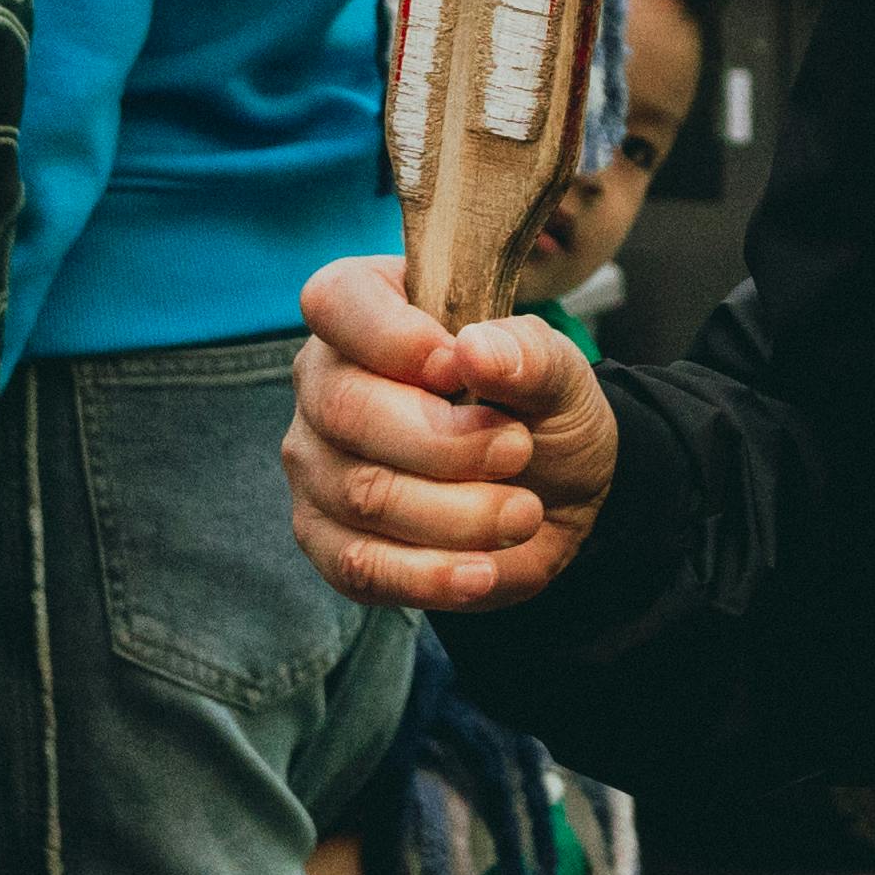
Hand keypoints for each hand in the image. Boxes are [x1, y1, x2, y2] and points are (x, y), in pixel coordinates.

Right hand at [290, 255, 613, 613]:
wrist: (555, 494)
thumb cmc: (538, 408)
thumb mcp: (557, 371)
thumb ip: (525, 353)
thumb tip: (475, 350)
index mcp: (368, 310)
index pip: (337, 300)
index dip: (395, 337)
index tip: (461, 369)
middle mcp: (325, 383)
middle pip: (347, 409)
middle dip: (445, 442)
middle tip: (518, 450)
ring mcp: (317, 465)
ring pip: (362, 494)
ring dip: (457, 513)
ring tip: (522, 513)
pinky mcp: (327, 541)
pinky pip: (358, 565)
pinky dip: (428, 574)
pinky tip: (480, 571)